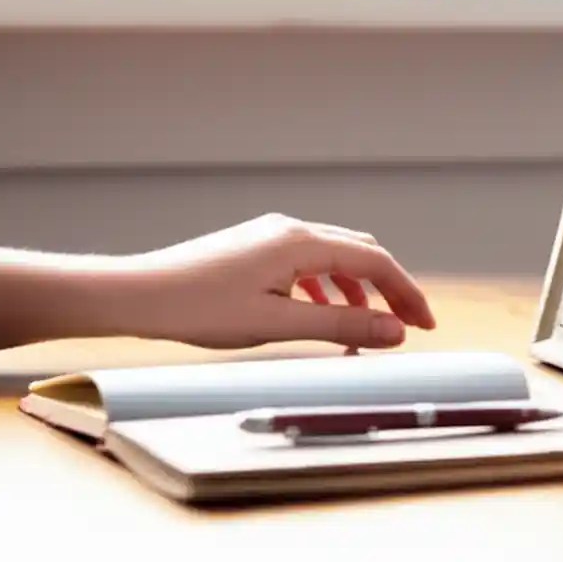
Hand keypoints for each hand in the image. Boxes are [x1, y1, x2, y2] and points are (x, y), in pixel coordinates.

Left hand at [124, 213, 434, 349]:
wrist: (137, 294)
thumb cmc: (198, 308)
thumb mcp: (277, 324)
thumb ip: (340, 326)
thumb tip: (393, 332)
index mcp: (300, 242)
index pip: (375, 261)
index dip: (406, 294)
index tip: (425, 326)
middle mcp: (290, 229)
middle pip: (360, 253)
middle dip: (389, 290)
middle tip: (406, 327)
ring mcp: (270, 236)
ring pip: (334, 258)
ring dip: (357, 293)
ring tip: (364, 332)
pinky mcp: (255, 249)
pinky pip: (307, 264)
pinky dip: (328, 290)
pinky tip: (320, 317)